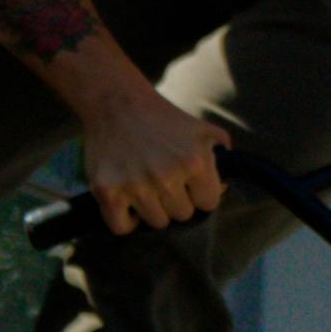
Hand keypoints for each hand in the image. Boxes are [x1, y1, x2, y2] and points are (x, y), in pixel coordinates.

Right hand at [81, 74, 227, 236]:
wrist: (116, 102)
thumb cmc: (161, 119)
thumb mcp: (202, 130)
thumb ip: (222, 158)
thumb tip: (223, 188)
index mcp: (195, 161)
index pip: (208, 204)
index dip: (198, 193)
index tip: (188, 183)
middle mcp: (166, 176)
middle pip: (182, 215)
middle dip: (175, 200)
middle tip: (162, 179)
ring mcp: (135, 185)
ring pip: (156, 223)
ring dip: (152, 209)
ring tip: (145, 185)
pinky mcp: (107, 191)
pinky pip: (122, 228)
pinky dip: (125, 221)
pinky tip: (127, 202)